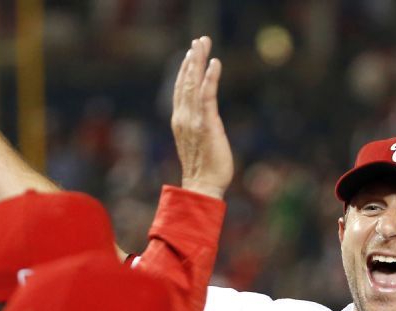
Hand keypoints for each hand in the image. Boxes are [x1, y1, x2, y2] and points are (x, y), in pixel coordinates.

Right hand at [171, 36, 233, 198]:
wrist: (203, 186)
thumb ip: (200, 127)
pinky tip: (214, 63)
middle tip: (198, 40)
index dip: (184, 70)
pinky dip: (210, 78)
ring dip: (198, 61)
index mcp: (180, 121)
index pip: (181, 90)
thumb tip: (207, 120)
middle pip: (185, 81)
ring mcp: (193, 120)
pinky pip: (207, 95)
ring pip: (193, 84)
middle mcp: (183, 117)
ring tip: (203, 44)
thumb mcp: (199, 143)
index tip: (190, 54)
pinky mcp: (206, 123)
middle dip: (192, 59)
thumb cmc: (205, 169)